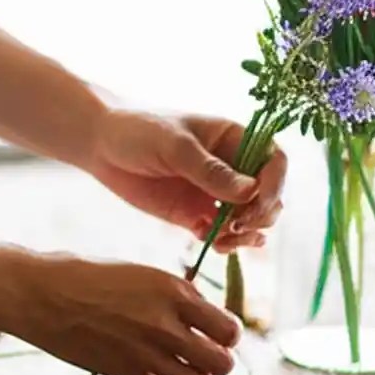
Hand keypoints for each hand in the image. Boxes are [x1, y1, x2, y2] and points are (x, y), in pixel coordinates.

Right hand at [12, 253, 239, 374]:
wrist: (42, 293)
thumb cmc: (87, 275)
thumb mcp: (142, 272)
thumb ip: (176, 295)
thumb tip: (203, 313)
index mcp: (174, 291)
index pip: (229, 327)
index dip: (227, 332)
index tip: (216, 330)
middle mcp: (166, 325)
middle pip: (223, 362)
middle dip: (219, 358)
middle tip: (205, 351)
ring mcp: (146, 353)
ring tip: (185, 366)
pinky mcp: (125, 373)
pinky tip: (154, 369)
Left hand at [85, 109, 287, 252]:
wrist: (100, 146)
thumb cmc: (139, 130)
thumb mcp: (175, 145)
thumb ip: (211, 170)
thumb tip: (250, 192)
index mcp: (234, 139)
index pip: (273, 161)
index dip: (274, 183)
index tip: (258, 202)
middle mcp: (231, 167)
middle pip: (267, 196)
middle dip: (261, 214)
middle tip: (238, 224)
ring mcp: (214, 193)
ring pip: (249, 220)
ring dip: (246, 234)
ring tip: (227, 239)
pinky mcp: (194, 215)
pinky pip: (221, 235)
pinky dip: (224, 243)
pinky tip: (213, 244)